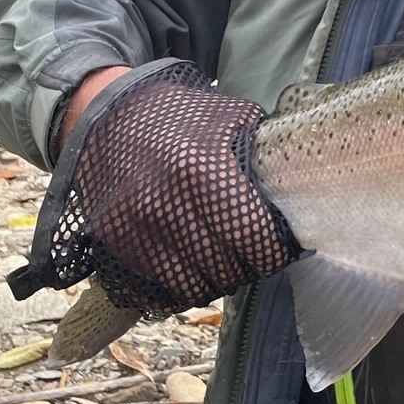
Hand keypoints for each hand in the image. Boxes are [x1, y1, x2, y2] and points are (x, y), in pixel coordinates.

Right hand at [43, 62, 296, 310]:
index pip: (252, 239)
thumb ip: (260, 153)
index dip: (273, 250)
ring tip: (230, 260)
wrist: (107, 117)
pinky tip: (198, 263)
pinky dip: (186, 282)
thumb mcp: (229, 118)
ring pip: (194, 285)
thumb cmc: (180, 117)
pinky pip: (163, 286)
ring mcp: (135, 230)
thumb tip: (295, 190)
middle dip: (249, 265)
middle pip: (226, 267)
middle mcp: (164, 206)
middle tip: (258, 254)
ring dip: (218, 278)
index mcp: (199, 171)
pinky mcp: (116, 245)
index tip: (281, 247)